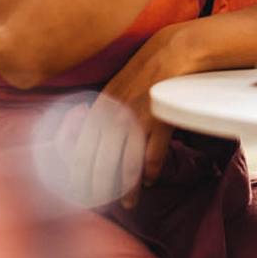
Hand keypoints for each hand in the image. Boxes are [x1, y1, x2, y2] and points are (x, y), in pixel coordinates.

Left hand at [69, 24, 190, 208]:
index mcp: (101, 107)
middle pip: (101, 161)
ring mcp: (138, 118)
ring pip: (126, 163)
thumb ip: (103, 111)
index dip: (80, 175)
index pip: (82, 150)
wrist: (176, 51)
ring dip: (127, 188)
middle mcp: (115, 115)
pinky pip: (153, 154)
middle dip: (100, 188)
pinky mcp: (160, 120)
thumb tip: (91, 136)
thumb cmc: (147, 70)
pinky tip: (151, 181)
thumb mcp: (116, 87)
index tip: (80, 193)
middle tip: (101, 206)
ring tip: (129, 204)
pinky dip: (151, 171)